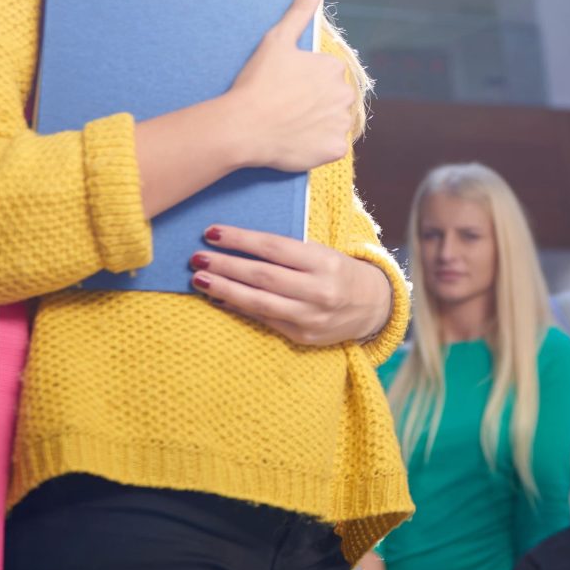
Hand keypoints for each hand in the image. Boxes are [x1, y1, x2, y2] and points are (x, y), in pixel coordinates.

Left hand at [190, 223, 392, 345]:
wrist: (373, 306)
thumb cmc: (339, 271)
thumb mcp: (322, 252)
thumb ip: (287, 251)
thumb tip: (238, 245)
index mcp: (323, 261)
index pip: (274, 247)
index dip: (240, 240)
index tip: (212, 232)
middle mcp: (318, 290)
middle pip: (262, 276)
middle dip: (225, 266)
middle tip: (195, 257)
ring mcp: (310, 317)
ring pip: (258, 302)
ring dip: (224, 290)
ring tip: (199, 279)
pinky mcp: (302, 336)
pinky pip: (263, 320)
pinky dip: (238, 308)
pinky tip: (219, 299)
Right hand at [225, 0, 355, 172]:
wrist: (244, 126)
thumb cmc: (258, 81)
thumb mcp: (278, 39)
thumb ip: (300, 8)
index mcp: (334, 68)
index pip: (325, 76)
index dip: (303, 82)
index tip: (285, 87)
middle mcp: (345, 94)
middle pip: (332, 99)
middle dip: (314, 102)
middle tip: (285, 107)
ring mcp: (341, 123)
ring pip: (332, 122)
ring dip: (316, 123)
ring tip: (289, 123)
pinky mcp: (335, 149)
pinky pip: (330, 146)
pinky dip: (316, 145)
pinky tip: (296, 139)